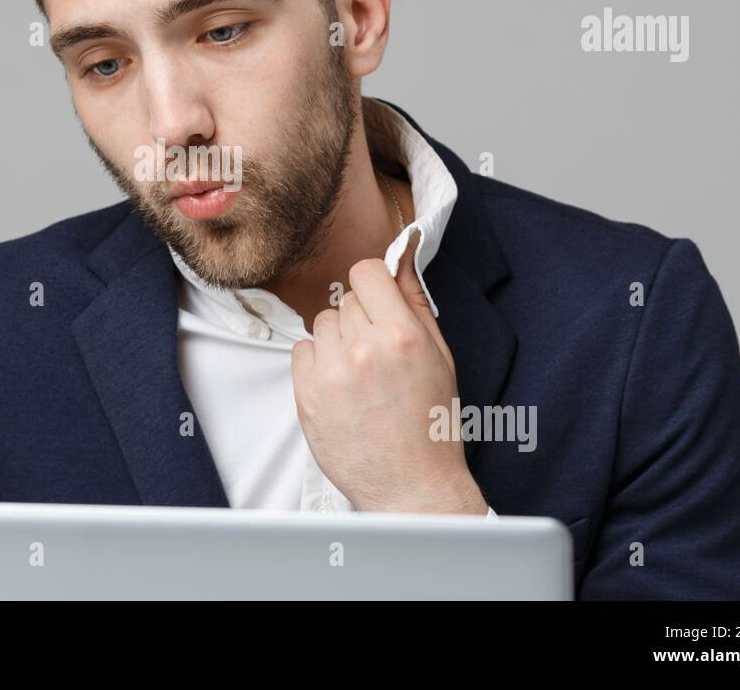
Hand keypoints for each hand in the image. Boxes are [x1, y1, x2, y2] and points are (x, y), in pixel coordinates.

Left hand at [290, 232, 486, 513]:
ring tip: (360, 373)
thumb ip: (415, 300)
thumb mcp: (438, 355)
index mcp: (400, 335)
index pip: (365, 272)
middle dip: (361, 319)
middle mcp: (361, 349)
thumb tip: (403, 254)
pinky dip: (318, 363)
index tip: (378, 300)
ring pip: (322, 324)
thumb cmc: (430, 423)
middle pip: (345, 301)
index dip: (373, 284)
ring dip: (338, 340)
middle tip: (378, 353)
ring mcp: (330, 373)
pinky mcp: (306, 395)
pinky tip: (341, 386)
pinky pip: (301, 351)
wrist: (411, 485)